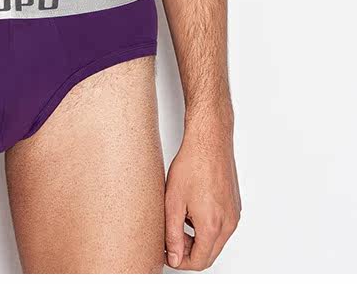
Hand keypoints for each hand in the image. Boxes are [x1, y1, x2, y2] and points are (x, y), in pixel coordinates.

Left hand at [164, 121, 240, 270]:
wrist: (209, 140)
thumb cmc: (192, 164)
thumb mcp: (173, 201)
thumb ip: (173, 234)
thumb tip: (173, 257)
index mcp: (213, 225)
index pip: (199, 261)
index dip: (180, 261)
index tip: (167, 251)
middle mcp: (228, 223)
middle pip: (209, 253)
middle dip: (188, 251)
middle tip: (170, 236)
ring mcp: (234, 214)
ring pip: (215, 240)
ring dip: (197, 237)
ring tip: (179, 216)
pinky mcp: (234, 205)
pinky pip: (221, 226)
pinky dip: (207, 225)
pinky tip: (193, 206)